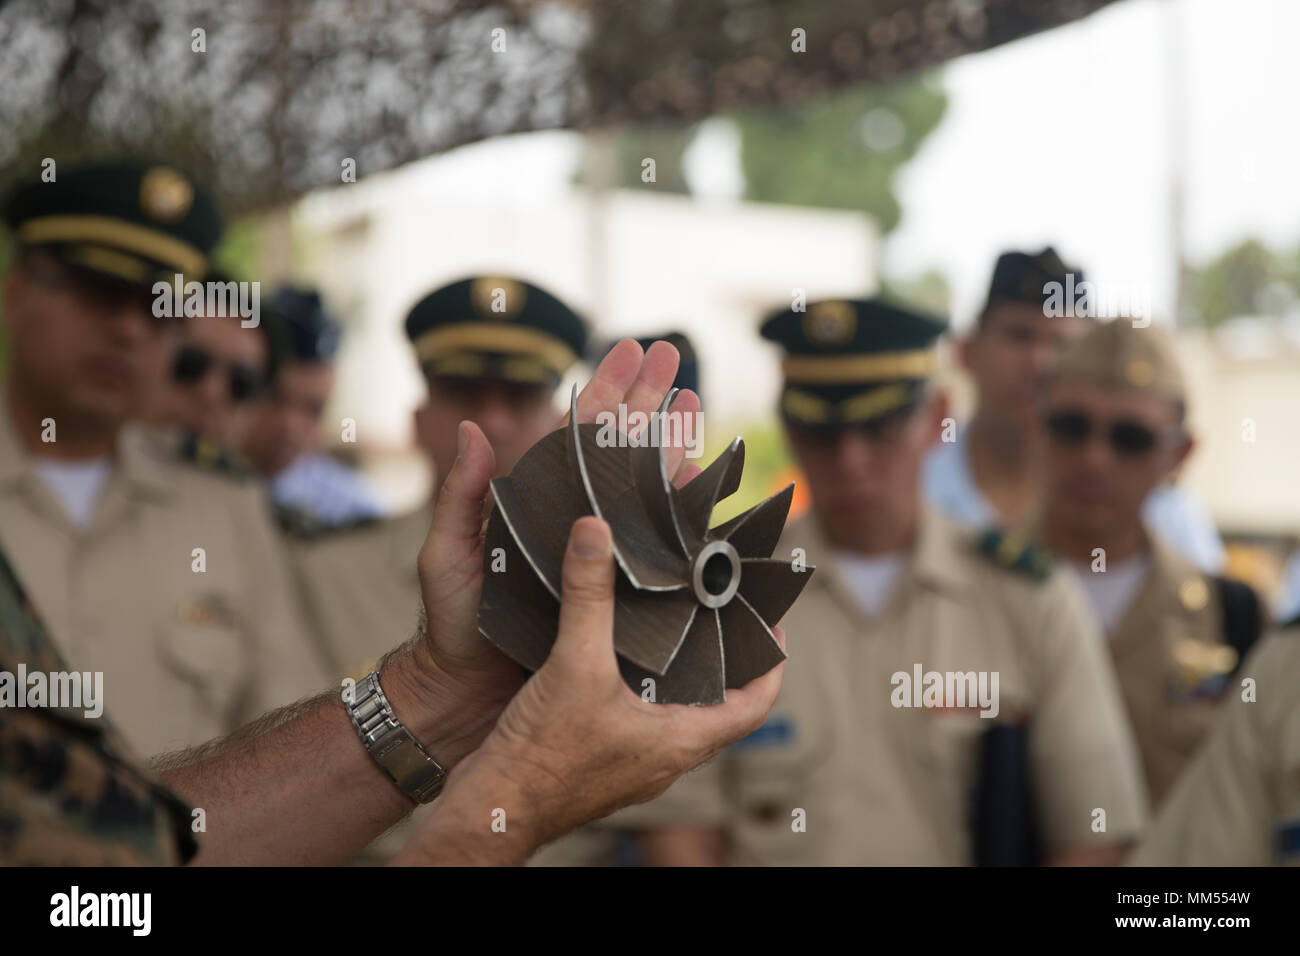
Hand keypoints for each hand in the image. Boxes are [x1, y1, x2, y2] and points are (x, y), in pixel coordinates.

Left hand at [388, 340, 701, 763]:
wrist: (470, 691)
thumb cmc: (452, 623)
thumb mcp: (448, 553)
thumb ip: (462, 495)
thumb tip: (474, 430)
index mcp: (537, 499)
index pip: (577, 431)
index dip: (606, 388)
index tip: (629, 348)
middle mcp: (575, 518)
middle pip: (620, 444)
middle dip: (647, 398)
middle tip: (673, 356)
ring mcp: (601, 550)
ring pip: (646, 483)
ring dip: (672, 441)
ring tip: (696, 403)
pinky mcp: (621, 587)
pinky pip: (659, 542)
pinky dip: (682, 509)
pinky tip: (702, 478)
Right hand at [398, 517, 783, 863]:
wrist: (493, 807)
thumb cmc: (542, 756)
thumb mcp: (573, 663)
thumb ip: (588, 596)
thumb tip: (595, 533)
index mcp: (680, 741)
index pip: (755, 705)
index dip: (772, 665)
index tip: (773, 628)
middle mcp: (666, 757)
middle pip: (720, 707)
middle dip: (727, 662)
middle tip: (724, 615)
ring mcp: (635, 763)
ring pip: (679, 714)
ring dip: (685, 676)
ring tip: (678, 626)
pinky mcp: (603, 761)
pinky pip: (641, 721)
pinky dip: (644, 689)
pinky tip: (619, 658)